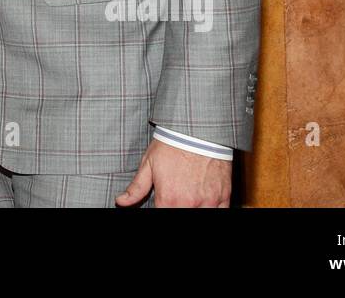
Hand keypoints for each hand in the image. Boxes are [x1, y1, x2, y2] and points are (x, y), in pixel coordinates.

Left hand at [116, 138, 230, 207]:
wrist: (198, 130)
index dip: (160, 209)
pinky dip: (212, 208)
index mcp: (168, 199)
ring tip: (187, 198)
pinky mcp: (223, 196)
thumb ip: (136, 188)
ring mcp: (208, 201)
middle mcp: (189, 204)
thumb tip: (120, 202)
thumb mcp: (149, 164)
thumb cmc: (172, 145)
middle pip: (181, 214)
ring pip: (200, 215)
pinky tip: (204, 201)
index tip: (161, 203)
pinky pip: (220, 212)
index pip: (162, 215)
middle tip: (175, 197)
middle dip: (175, 207)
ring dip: (193, 207)